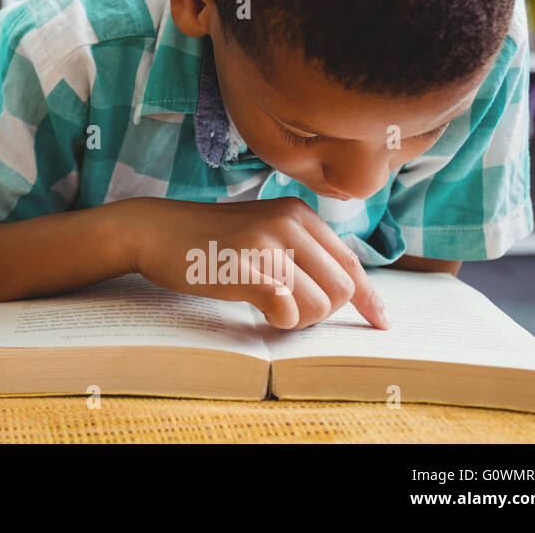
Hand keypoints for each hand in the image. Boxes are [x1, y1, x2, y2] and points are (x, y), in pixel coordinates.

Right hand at [128, 196, 389, 330]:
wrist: (153, 230)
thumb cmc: (207, 239)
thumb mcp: (262, 231)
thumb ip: (300, 250)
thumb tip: (346, 290)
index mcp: (298, 213)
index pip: (351, 263)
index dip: (368, 298)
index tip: (382, 321)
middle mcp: (288, 222)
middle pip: (341, 289)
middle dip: (322, 312)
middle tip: (288, 311)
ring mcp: (265, 243)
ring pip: (317, 305)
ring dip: (298, 319)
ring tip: (269, 309)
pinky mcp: (242, 267)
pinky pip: (286, 308)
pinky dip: (280, 320)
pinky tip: (261, 312)